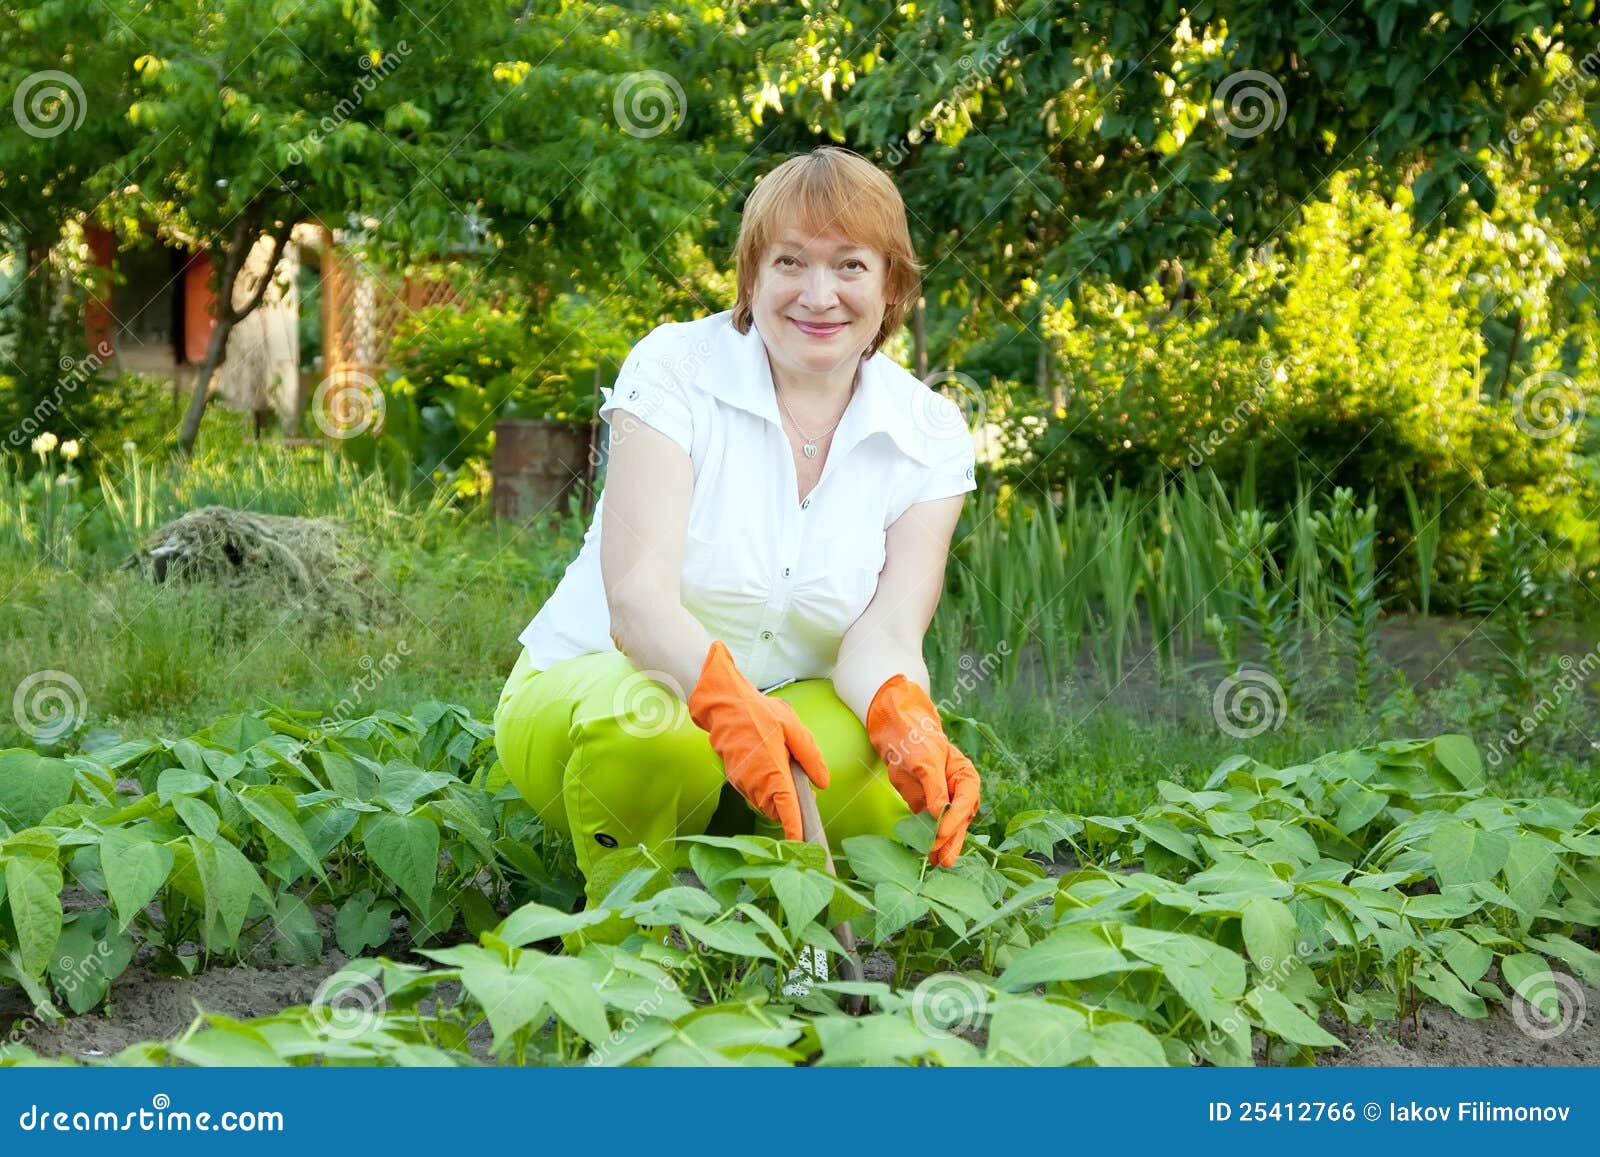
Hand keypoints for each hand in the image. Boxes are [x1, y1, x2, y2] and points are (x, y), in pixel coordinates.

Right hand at [686, 640, 829, 840]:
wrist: (724, 705)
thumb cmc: (758, 712)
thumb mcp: (792, 727)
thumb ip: (810, 756)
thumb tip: (822, 783)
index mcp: (773, 770)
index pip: (787, 809)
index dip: (796, 829)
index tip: (803, 844)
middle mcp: (755, 782)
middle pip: (777, 811)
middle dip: (791, 809)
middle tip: (806, 791)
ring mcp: (743, 782)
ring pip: (766, 804)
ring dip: (778, 798)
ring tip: (787, 771)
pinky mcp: (736, 779)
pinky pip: (755, 794)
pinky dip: (767, 790)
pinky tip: (772, 768)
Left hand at [865, 674, 980, 866]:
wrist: (892, 727)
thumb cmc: (915, 737)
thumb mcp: (925, 760)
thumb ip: (934, 788)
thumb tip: (940, 815)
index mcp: (964, 776)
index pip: (965, 802)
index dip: (954, 820)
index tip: (940, 834)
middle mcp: (956, 790)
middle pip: (959, 819)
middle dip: (951, 840)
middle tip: (943, 860)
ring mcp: (941, 799)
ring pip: (946, 826)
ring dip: (941, 844)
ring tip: (935, 863)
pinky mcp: (923, 805)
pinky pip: (928, 825)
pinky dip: (926, 838)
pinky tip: (925, 853)